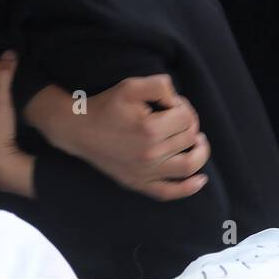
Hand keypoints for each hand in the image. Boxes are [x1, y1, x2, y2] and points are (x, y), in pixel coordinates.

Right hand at [25, 77, 209, 201]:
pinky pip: (170, 192)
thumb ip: (160, 85)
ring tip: (198, 142)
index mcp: (150, 129)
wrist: (78, 130)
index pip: (187, 118)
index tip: (170, 104)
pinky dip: (189, 188)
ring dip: (200, 152)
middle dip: (189, 124)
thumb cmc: (105, 106)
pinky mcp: (138, 183)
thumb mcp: (131, 86)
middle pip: (189, 139)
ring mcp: (145, 173)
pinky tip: (201, 180)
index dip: (183, 106)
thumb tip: (177, 102)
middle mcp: (151, 154)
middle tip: (176, 116)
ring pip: (189, 165)